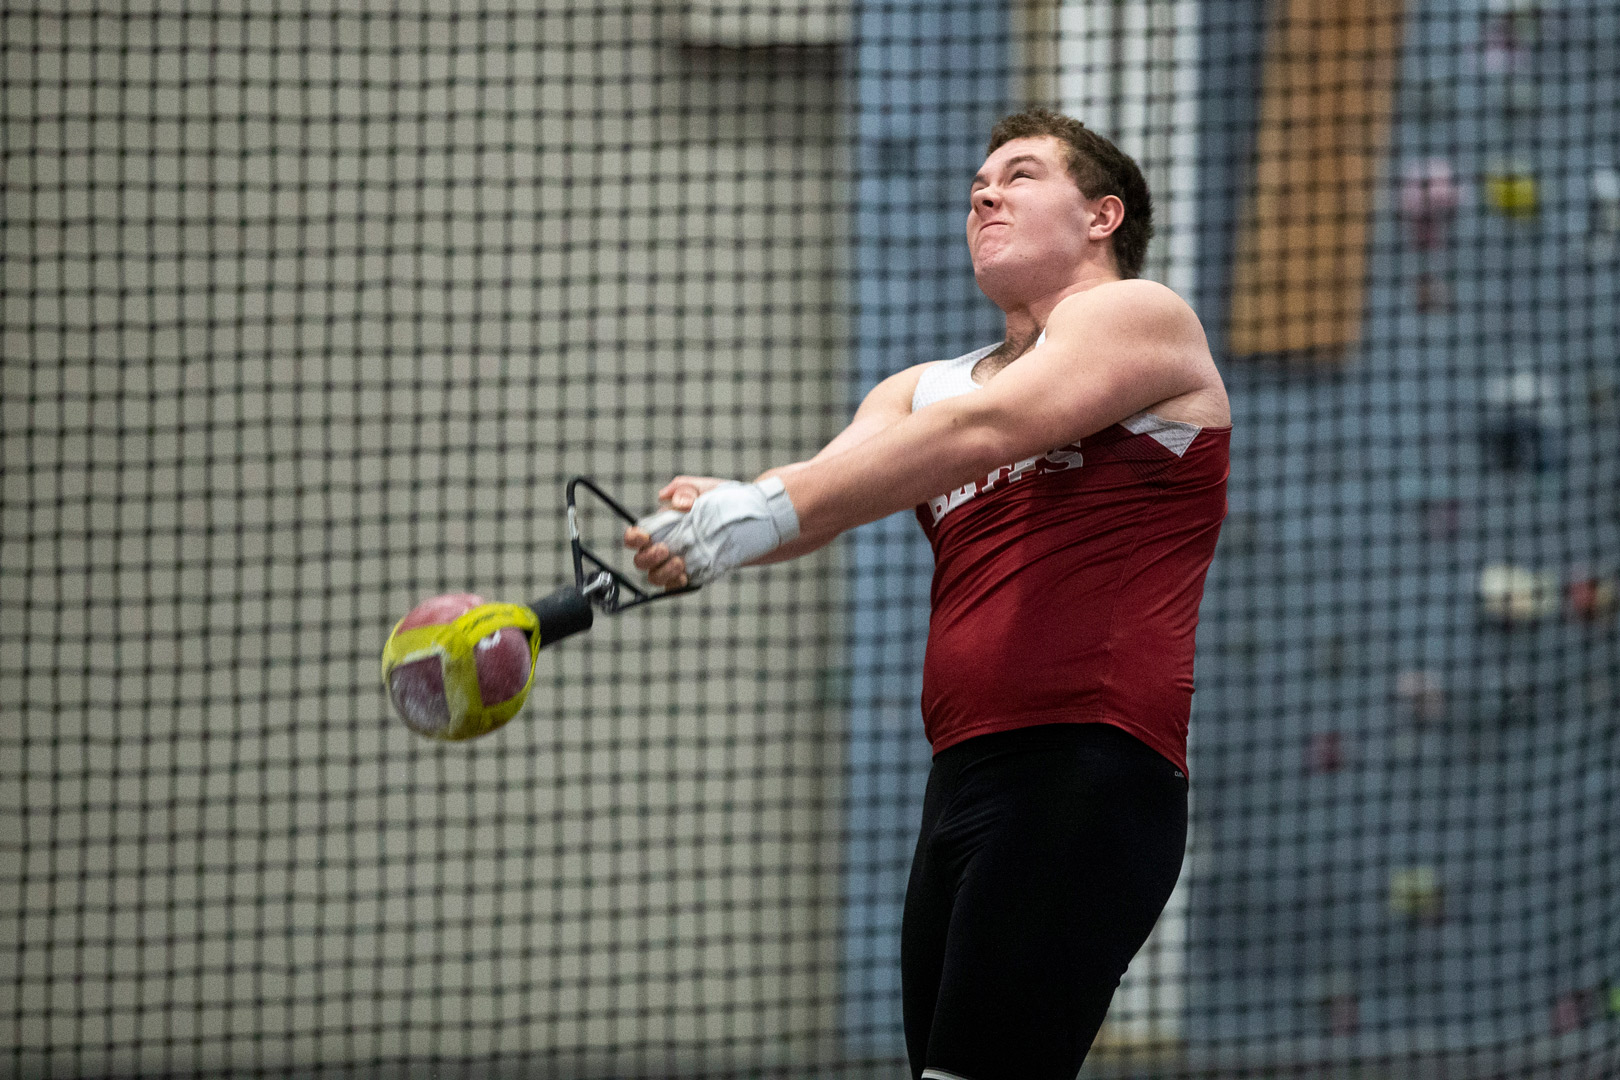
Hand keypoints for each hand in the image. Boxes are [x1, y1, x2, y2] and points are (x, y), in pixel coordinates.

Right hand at [623, 477, 800, 587]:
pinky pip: (677, 586)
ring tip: (681, 564)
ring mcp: (681, 561)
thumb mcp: (706, 488)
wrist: (756, 520)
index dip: (634, 539)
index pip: (637, 536)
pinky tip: (686, 576)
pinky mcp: (697, 573)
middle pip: (642, 561)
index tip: (646, 537)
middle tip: (666, 550)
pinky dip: (676, 584)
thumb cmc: (728, 500)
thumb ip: (685, 488)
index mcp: (665, 524)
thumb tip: (667, 499)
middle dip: (648, 558)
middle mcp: (669, 545)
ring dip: (662, 574)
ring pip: (656, 577)